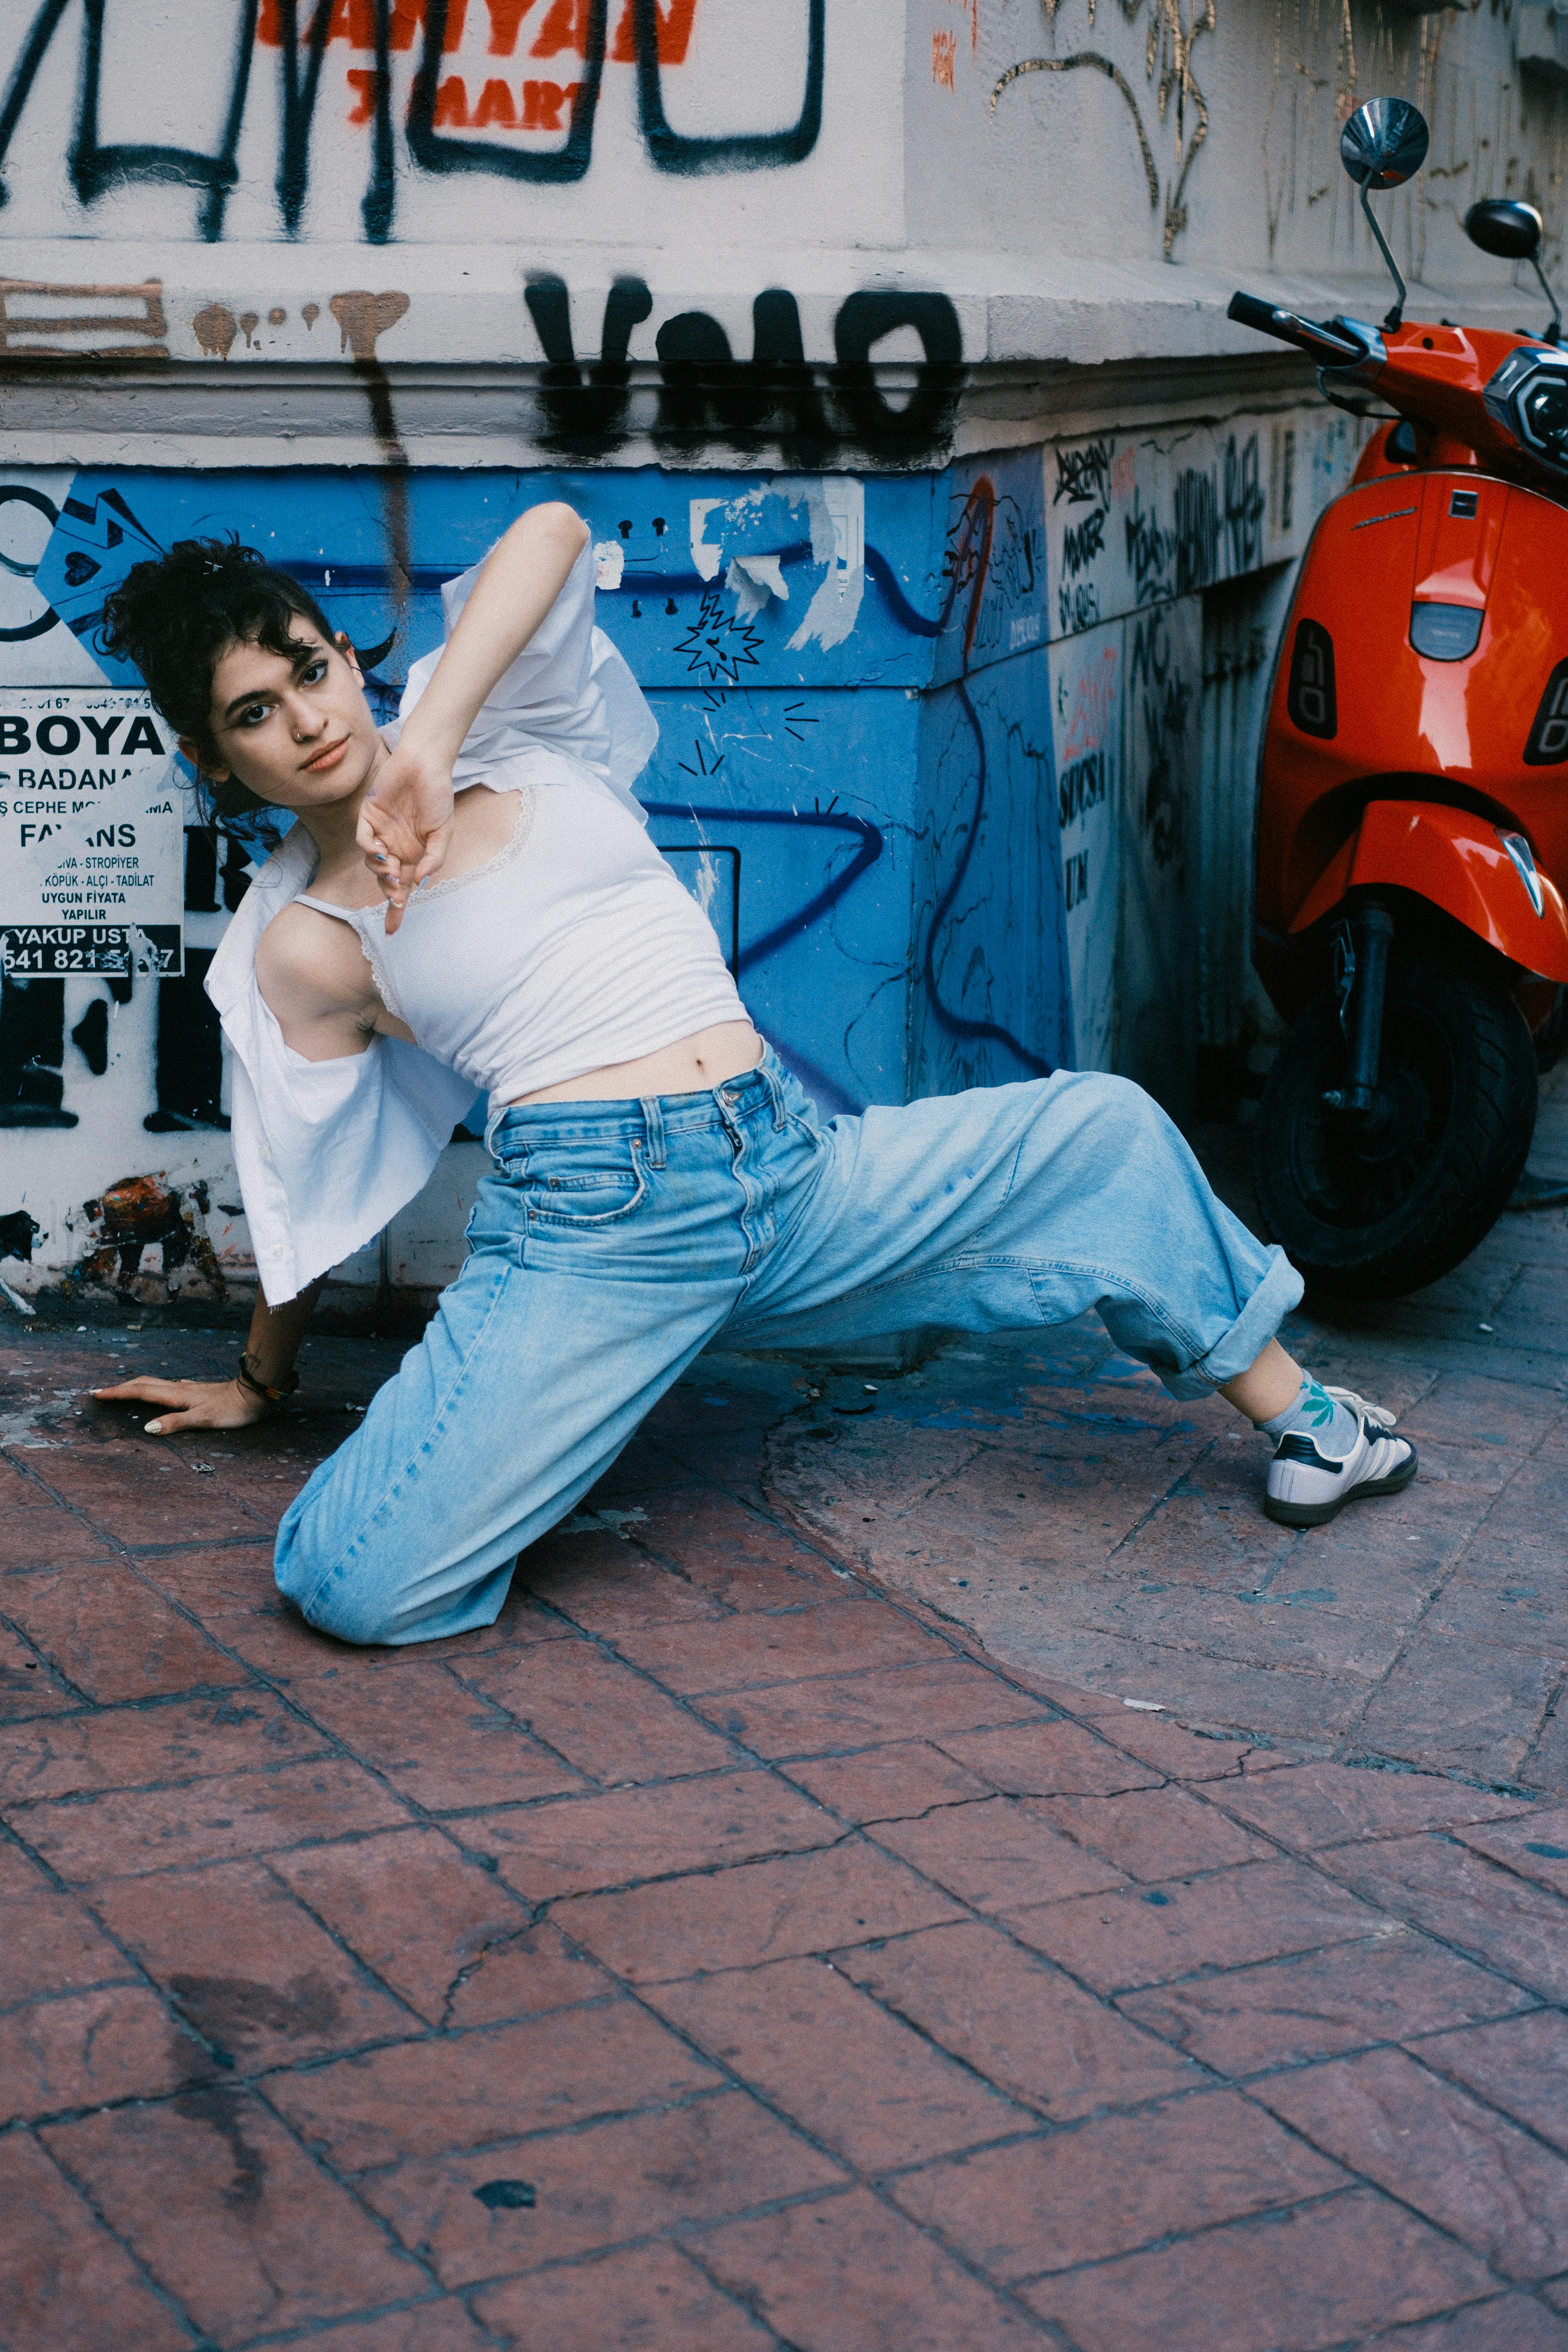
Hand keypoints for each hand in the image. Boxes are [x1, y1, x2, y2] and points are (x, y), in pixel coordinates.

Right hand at [90, 1376, 271, 1436]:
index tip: (97, 1394)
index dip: (118, 1393)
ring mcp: (188, 1388)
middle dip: (122, 1388)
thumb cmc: (233, 1409)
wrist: (257, 1394)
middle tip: (101, 1392)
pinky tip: (159, 1392)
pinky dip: (153, 1389)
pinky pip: (167, 1388)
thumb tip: (147, 1428)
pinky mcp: (197, 1391)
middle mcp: (180, 1389)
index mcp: (177, 1395)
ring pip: (155, 1384)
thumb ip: (176, 1423)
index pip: (141, 1392)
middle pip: (144, 1384)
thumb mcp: (204, 1419)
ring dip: (136, 1387)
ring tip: (122, 1391)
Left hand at [356, 735, 454, 934]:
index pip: (404, 888)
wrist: (425, 763)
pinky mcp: (368, 816)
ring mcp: (380, 832)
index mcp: (414, 855)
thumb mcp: (444, 831)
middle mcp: (395, 847)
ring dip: (381, 871)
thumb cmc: (438, 795)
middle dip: (389, 893)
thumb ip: (434, 859)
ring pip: (373, 863)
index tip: (392, 932)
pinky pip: (363, 839)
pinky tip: (381, 851)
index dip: (397, 911)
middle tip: (396, 896)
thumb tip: (420, 882)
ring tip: (392, 868)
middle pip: (387, 881)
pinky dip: (369, 850)